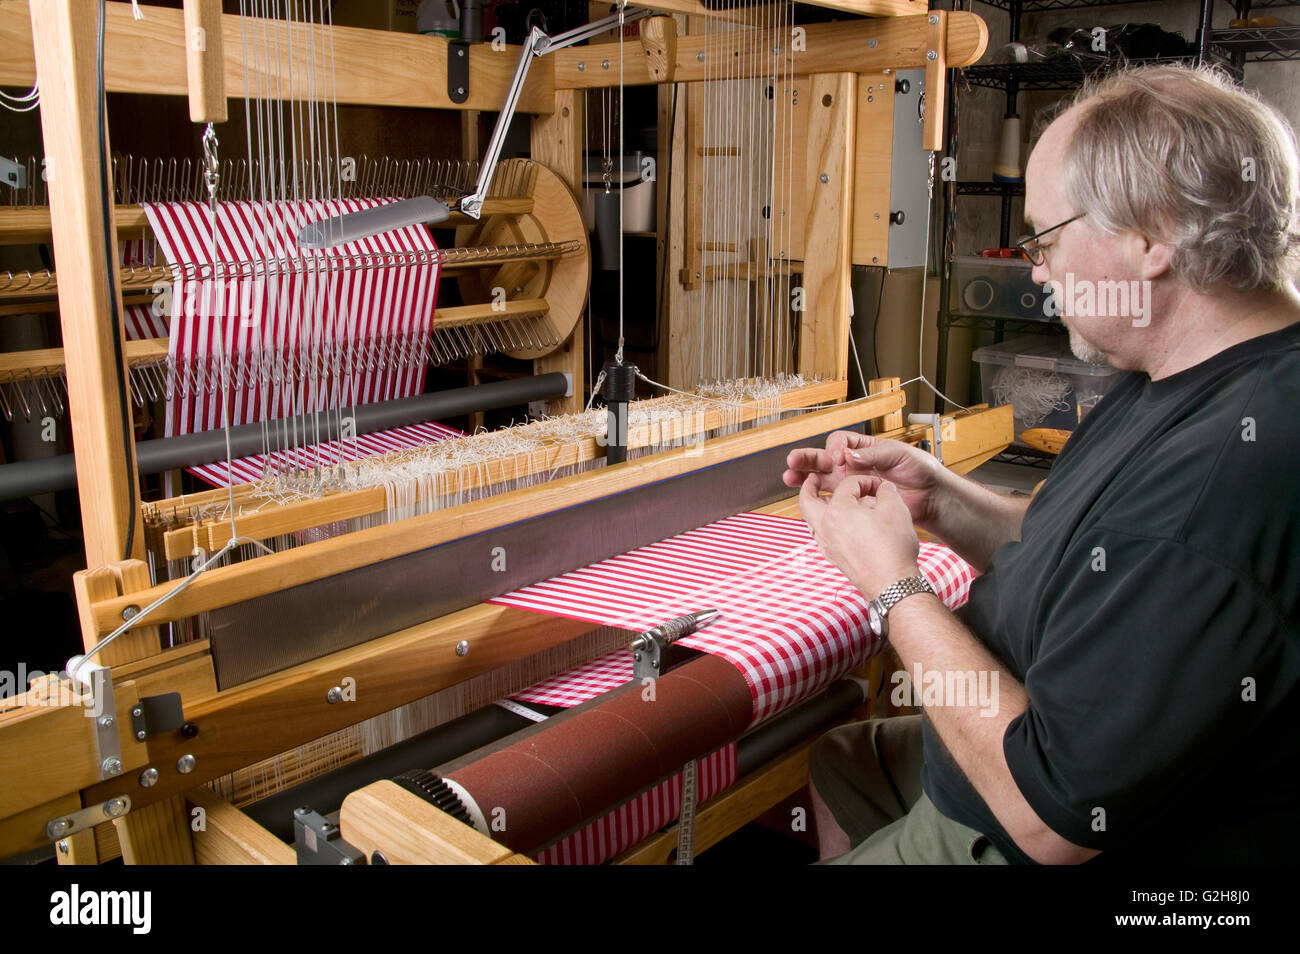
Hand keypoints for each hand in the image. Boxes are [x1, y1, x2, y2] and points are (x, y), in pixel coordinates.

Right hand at [784, 432, 945, 528]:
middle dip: (806, 459)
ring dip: (804, 478)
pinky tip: (808, 501)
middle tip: (793, 461)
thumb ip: (873, 454)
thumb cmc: (921, 470)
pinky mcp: (855, 504)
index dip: (836, 448)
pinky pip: (832, 501)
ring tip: (789, 478)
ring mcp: (851, 485)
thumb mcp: (900, 455)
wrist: (931, 498)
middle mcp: (853, 465)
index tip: (840, 459)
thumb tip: (847, 455)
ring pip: (821, 480)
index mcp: (863, 448)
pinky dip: (819, 501)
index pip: (840, 442)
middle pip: (823, 459)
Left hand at [799, 473, 920, 597]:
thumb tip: (884, 488)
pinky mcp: (833, 557)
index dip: (865, 481)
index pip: (848, 485)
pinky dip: (823, 524)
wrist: (891, 584)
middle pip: (807, 501)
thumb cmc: (892, 550)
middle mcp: (826, 528)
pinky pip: (820, 535)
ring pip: (811, 520)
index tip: (877, 486)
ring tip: (823, 500)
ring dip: (814, 507)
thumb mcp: (896, 510)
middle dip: (808, 487)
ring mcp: (827, 545)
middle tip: (813, 479)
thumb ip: (887, 491)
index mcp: (838, 511)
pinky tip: (836, 524)